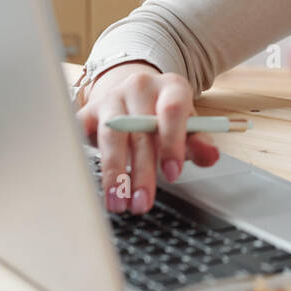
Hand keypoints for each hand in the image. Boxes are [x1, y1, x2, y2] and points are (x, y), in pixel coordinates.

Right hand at [74, 63, 219, 213]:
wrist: (136, 94)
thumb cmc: (165, 116)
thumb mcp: (188, 125)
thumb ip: (199, 142)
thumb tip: (210, 157)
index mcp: (171, 87)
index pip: (172, 111)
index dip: (172, 143)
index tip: (173, 174)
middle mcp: (139, 87)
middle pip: (140, 129)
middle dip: (141, 171)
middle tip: (142, 203)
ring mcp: (111, 97)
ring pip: (110, 135)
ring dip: (114, 173)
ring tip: (118, 202)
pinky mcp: (87, 111)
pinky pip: (81, 134)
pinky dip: (82, 157)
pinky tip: (87, 182)